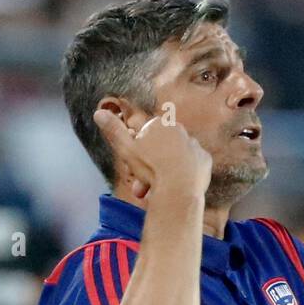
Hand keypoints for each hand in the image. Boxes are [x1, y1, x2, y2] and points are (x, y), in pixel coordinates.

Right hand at [94, 108, 211, 200]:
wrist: (178, 188)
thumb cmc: (151, 168)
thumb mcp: (126, 148)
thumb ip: (113, 130)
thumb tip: (98, 113)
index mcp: (160, 125)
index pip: (145, 138)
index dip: (137, 155)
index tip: (133, 170)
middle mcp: (179, 130)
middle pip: (160, 149)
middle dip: (150, 167)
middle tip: (142, 188)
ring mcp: (194, 145)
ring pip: (176, 158)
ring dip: (166, 172)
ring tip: (159, 191)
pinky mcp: (204, 160)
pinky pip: (193, 166)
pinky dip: (185, 175)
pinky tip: (178, 186)